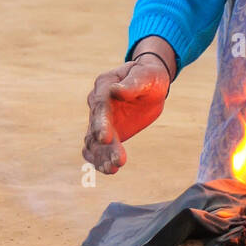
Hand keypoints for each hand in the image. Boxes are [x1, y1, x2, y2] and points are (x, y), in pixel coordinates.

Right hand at [83, 54, 169, 174]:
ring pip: (95, 141)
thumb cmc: (148, 76)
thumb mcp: (146, 76)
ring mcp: (100, 119)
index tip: (104, 138)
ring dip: (101, 156)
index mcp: (104, 85)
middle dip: (105, 145)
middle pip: (96, 126)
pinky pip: (99, 148)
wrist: (150, 84)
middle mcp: (97, 103)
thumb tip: (116, 90)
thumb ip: (132, 84)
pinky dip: (100, 159)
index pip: (100, 105)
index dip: (101, 122)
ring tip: (113, 169)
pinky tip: (108, 170)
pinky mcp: (107, 132)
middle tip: (117, 160)